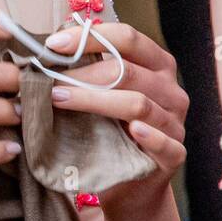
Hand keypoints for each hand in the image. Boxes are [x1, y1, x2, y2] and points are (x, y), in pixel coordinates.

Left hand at [41, 19, 187, 217]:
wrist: (127, 183)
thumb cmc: (108, 130)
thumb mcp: (99, 95)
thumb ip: (86, 71)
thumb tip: (46, 48)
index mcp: (156, 66)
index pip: (128, 38)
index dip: (89, 37)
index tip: (52, 45)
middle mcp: (170, 90)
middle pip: (129, 71)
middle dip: (82, 74)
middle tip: (46, 80)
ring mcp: (175, 123)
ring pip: (138, 105)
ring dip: (94, 101)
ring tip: (57, 100)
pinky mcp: (174, 155)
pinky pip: (165, 143)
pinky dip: (149, 136)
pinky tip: (132, 131)